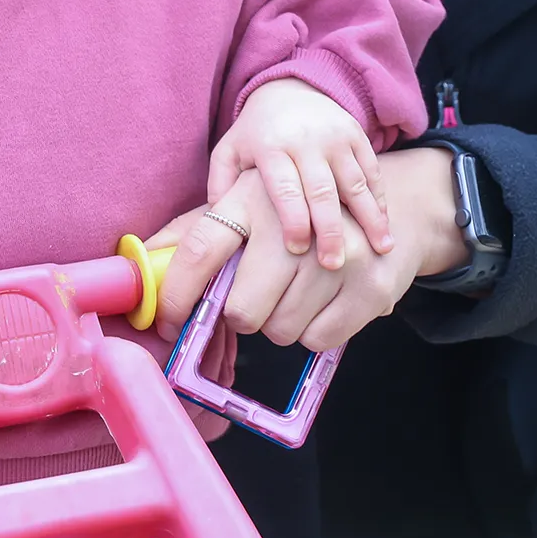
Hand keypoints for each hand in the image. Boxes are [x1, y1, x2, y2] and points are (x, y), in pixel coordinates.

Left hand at [153, 152, 467, 351]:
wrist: (397, 208)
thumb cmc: (302, 213)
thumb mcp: (249, 204)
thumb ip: (195, 230)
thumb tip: (138, 259)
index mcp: (252, 196)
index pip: (199, 250)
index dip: (177, 297)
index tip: (170, 325)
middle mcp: (293, 222)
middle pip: (240, 309)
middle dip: (241, 316)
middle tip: (257, 298)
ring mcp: (336, 255)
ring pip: (279, 331)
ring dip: (281, 323)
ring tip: (298, 291)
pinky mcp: (369, 286)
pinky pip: (317, 341)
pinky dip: (315, 331)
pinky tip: (325, 300)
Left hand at [207, 78, 389, 269]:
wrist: (291, 89)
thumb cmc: (256, 135)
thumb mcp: (230, 152)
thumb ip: (221, 186)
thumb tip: (219, 227)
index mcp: (271, 146)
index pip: (284, 187)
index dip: (291, 219)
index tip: (297, 250)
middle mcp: (306, 140)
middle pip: (322, 189)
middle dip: (330, 229)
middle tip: (335, 264)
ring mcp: (336, 137)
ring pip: (355, 182)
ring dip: (369, 218)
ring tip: (380, 250)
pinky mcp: (357, 136)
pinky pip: (372, 171)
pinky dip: (381, 201)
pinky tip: (387, 228)